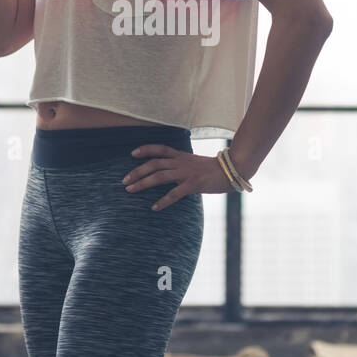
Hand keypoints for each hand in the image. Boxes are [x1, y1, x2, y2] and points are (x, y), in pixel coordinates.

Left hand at [121, 144, 236, 210]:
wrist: (232, 171)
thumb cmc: (214, 169)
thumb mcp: (195, 163)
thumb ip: (182, 165)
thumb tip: (170, 170)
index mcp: (181, 156)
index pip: (160, 149)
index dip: (145, 150)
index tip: (132, 154)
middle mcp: (181, 163)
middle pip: (154, 164)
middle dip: (137, 171)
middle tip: (124, 181)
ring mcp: (186, 173)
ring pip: (159, 176)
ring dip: (143, 183)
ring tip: (130, 190)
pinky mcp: (193, 184)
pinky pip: (175, 193)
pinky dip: (163, 201)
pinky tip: (154, 207)